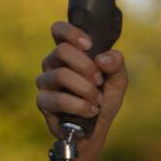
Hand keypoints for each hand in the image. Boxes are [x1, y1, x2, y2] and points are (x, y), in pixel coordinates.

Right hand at [34, 20, 128, 157]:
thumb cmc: (103, 100)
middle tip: (99, 81)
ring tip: (97, 100)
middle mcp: (53, 64)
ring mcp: (45, 82)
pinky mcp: (43, 102)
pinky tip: (90, 111)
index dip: (71, 33)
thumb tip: (102, 59)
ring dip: (85, 89)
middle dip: (86, 66)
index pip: (59, 30)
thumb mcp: (117, 80)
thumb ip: (116, 64)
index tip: (89, 45)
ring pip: (61, 74)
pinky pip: (58, 98)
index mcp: (69, 53)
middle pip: (62, 50)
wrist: (95, 130)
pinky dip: (80, 105)